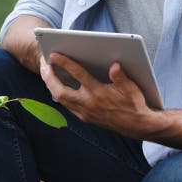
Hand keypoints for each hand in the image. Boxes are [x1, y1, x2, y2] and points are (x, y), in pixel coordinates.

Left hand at [39, 52, 153, 138]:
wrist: (138, 126)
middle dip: (49, 77)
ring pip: (60, 100)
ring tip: (46, 72)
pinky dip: (59, 94)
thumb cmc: (135, 104)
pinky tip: (56, 86)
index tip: (54, 54)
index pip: (78, 75)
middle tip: (43, 64)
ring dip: (51, 85)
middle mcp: (89, 104)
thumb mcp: (131, 88)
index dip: (65, 63)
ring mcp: (85, 113)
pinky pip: (67, 105)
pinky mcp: (85, 118)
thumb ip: (121, 76)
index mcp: (99, 93)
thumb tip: (114, 65)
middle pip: (60, 91)